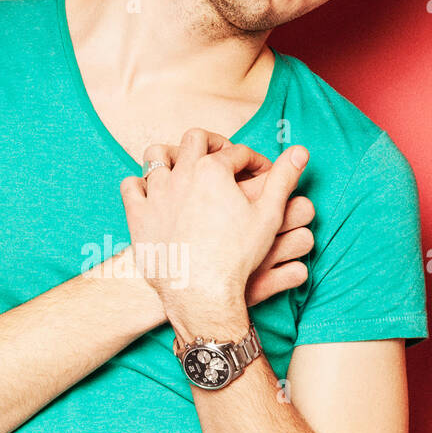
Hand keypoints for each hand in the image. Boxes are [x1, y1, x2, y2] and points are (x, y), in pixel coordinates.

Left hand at [119, 127, 310, 327]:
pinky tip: (153, 193)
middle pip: (194, 139)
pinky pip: (131, 186)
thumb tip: (301, 151)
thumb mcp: (269, 216)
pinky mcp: (138, 215)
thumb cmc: (237, 257)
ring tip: (184, 168)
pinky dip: (140, 184)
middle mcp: (182, 173)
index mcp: (214, 169)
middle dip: (213, 144)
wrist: (201, 293)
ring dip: (172, 156)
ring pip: (157, 155)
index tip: (260, 174)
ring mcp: (156, 193)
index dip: (254, 161)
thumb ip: (284, 179)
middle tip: (222, 158)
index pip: (237, 152)